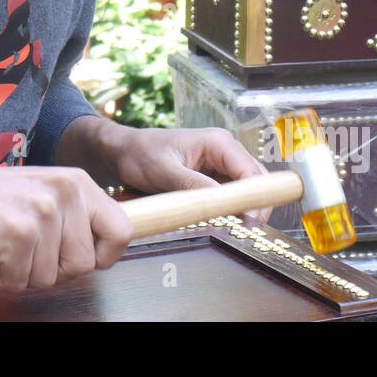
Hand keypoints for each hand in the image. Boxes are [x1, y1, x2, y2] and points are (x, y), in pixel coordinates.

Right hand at [0, 164, 133, 293]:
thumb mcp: (43, 193)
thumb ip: (73, 216)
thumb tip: (100, 253)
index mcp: (77, 182)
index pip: (122, 230)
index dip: (104, 256)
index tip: (77, 258)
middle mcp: (65, 193)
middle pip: (84, 265)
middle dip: (53, 271)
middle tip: (25, 255)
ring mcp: (42, 213)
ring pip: (50, 278)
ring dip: (22, 275)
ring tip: (3, 248)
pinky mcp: (18, 235)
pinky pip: (20, 283)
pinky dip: (0, 279)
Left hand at [104, 125, 273, 224]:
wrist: (121, 152)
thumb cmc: (139, 154)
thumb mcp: (163, 171)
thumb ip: (192, 185)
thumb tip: (221, 202)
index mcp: (218, 142)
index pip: (251, 173)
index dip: (256, 199)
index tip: (249, 225)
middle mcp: (225, 151)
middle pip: (255, 182)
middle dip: (254, 207)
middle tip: (244, 233)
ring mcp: (220, 165)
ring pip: (245, 191)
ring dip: (243, 210)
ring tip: (234, 231)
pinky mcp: (212, 178)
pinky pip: (230, 196)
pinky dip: (230, 210)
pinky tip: (223, 225)